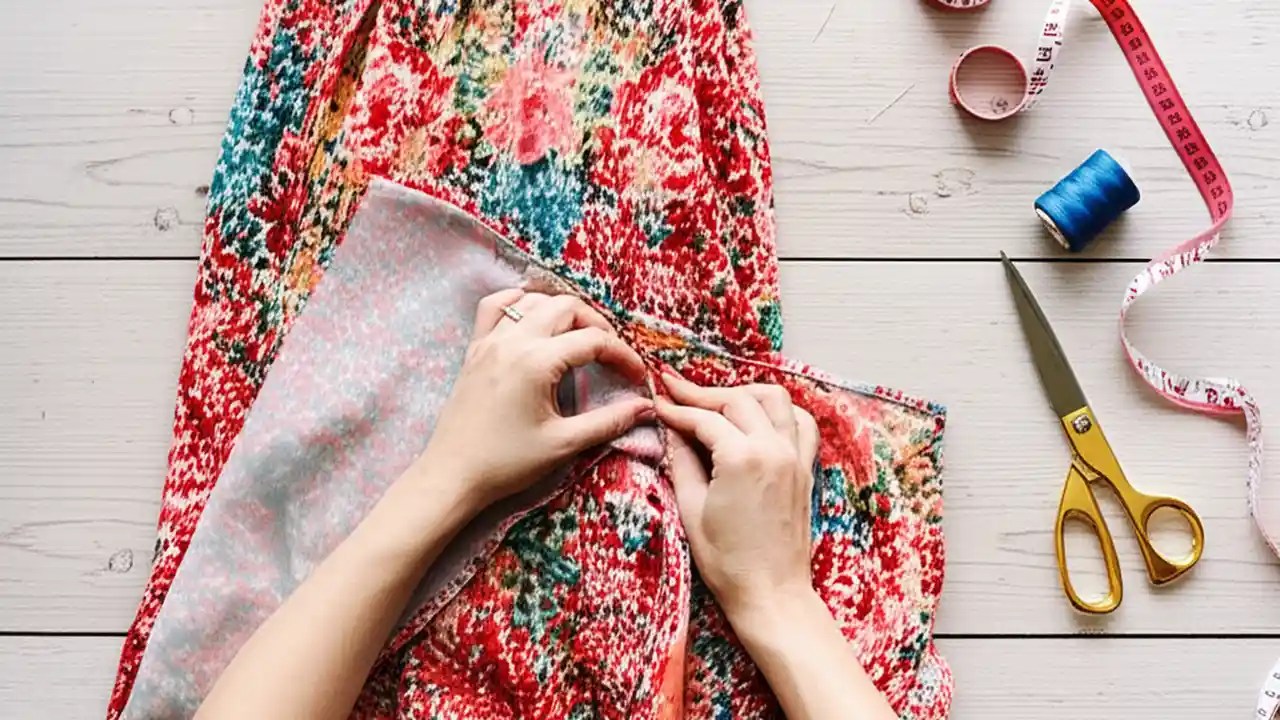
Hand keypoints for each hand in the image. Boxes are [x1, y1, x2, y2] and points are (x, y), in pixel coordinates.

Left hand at [414, 289, 653, 508]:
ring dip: (562, 310)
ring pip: (534, 301)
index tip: (637, 376)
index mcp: (537, 361)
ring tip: (580, 335)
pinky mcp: (475, 349)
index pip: (593, 341)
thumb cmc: (506, 462)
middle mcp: (513, 341)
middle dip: (597, 325)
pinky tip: (532, 315)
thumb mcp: (563, 444)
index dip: (623, 355)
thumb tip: (645, 407)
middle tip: (612, 355)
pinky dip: (518, 302)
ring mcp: (490, 341)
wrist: (453, 474)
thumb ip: (608, 421)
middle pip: (567, 307)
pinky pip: (495, 306)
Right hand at [656, 373, 819, 620]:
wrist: (771, 593)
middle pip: (737, 400)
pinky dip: (780, 411)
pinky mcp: (805, 469)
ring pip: (774, 399)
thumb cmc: (727, 562)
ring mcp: (795, 457)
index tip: (658, 401)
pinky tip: (759, 418)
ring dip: (743, 393)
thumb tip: (672, 431)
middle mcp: (774, 449)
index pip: (704, 419)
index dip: (677, 409)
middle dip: (703, 395)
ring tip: (717, 402)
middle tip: (676, 394)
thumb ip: (682, 461)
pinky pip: (801, 422)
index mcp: (742, 458)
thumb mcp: (691, 509)